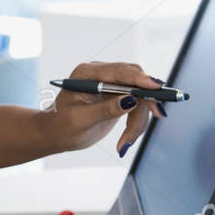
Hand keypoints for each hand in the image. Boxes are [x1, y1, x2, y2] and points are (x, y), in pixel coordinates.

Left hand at [48, 62, 163, 155]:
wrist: (56, 134)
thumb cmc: (61, 126)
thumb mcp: (80, 120)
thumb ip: (105, 109)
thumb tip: (130, 100)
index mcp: (87, 74)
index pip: (120, 71)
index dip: (140, 78)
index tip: (156, 88)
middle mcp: (102, 75)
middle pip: (136, 81)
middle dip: (146, 102)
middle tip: (158, 116)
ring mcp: (112, 85)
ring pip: (140, 98)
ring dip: (139, 122)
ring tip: (125, 143)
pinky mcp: (119, 97)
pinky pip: (138, 107)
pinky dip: (136, 124)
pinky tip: (126, 140)